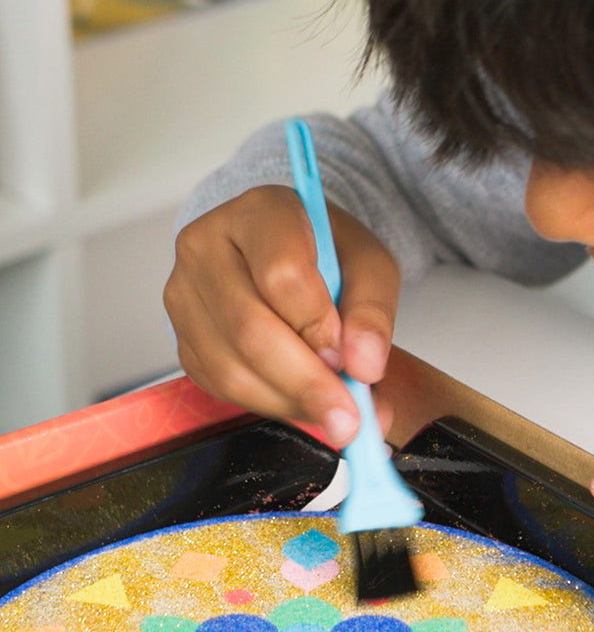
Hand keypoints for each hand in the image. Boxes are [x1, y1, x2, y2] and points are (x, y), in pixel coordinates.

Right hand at [164, 185, 400, 444]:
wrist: (288, 253)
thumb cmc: (327, 254)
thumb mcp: (369, 265)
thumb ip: (373, 311)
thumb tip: (363, 367)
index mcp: (258, 213)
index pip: (280, 274)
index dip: (316, 325)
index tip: (349, 359)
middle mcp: (206, 247)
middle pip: (249, 329)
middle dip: (305, 383)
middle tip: (350, 418)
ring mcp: (184, 294)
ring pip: (230, 367)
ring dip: (288, 402)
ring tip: (334, 413)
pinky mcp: (183, 337)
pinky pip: (219, 385)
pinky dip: (267, 405)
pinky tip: (301, 402)